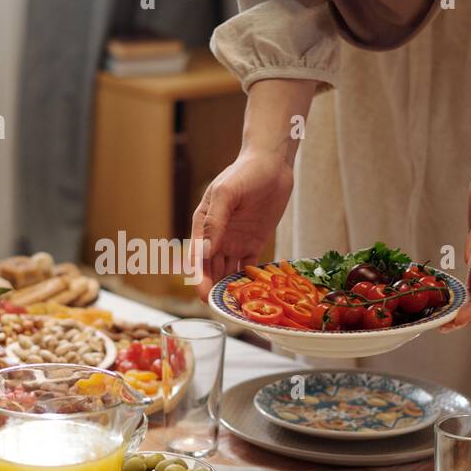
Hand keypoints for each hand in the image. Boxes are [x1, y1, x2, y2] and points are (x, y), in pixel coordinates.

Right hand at [191, 150, 293, 296]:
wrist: (272, 164)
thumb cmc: (245, 172)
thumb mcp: (226, 193)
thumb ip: (215, 221)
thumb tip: (205, 252)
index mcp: (204, 224)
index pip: (197, 257)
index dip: (198, 277)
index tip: (202, 294)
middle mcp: (217, 237)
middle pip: (211, 269)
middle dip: (212, 288)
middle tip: (219, 307)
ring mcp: (235, 241)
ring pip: (227, 271)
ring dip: (229, 287)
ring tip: (235, 305)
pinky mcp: (254, 243)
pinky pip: (248, 267)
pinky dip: (247, 280)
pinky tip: (251, 294)